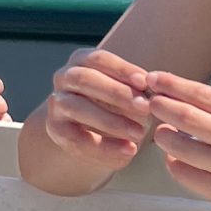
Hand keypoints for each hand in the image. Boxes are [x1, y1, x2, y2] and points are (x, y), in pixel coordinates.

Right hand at [40, 48, 152, 169]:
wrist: (96, 136)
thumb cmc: (118, 106)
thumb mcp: (129, 93)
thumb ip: (138, 89)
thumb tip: (154, 86)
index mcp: (82, 60)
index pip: (100, 59)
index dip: (122, 70)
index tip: (145, 83)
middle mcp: (64, 77)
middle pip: (85, 79)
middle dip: (116, 93)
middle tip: (145, 108)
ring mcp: (57, 103)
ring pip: (78, 107)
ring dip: (111, 121)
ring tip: (139, 133)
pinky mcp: (56, 130)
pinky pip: (77, 138)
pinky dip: (105, 147)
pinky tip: (128, 150)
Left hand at [146, 73, 210, 210]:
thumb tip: (178, 97)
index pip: (202, 94)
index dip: (173, 85)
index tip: (154, 79)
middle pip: (186, 118)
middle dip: (161, 106)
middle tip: (150, 103)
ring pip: (179, 147)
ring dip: (162, 136)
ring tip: (161, 132)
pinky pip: (184, 174)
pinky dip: (173, 162)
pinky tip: (174, 157)